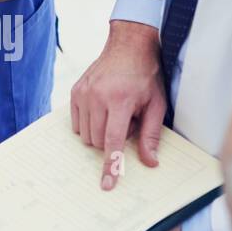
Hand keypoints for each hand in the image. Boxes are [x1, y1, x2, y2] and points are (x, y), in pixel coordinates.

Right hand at [71, 19, 167, 188]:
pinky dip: (89, 124)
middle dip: (111, 141)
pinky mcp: (75, 92)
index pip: (112, 141)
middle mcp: (97, 96)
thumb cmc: (146, 76)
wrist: (129, 46)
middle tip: (127, 120)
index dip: (111, 165)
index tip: (106, 184)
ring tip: (115, 112)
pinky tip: (102, 109)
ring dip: (100, 133)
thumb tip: (150, 162)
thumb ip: (151, 135)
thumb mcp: (156, 104)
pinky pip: (76, 123)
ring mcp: (83, 93)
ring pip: (85, 135)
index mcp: (119, 100)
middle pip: (97, 141)